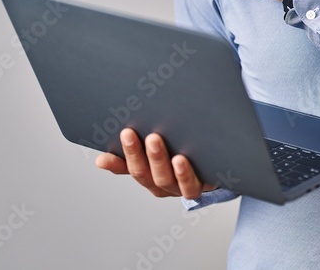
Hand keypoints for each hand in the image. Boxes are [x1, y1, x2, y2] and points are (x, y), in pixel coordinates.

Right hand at [94, 129, 215, 199]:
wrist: (220, 163)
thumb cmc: (183, 151)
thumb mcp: (159, 150)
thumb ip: (134, 151)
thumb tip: (100, 159)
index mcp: (147, 174)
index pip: (127, 167)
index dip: (116, 158)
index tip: (115, 137)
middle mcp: (161, 184)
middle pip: (144, 173)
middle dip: (136, 153)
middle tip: (131, 132)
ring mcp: (180, 187)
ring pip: (164, 179)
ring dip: (158, 160)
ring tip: (154, 140)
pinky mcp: (200, 187)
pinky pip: (190, 186)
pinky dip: (184, 174)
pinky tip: (181, 159)